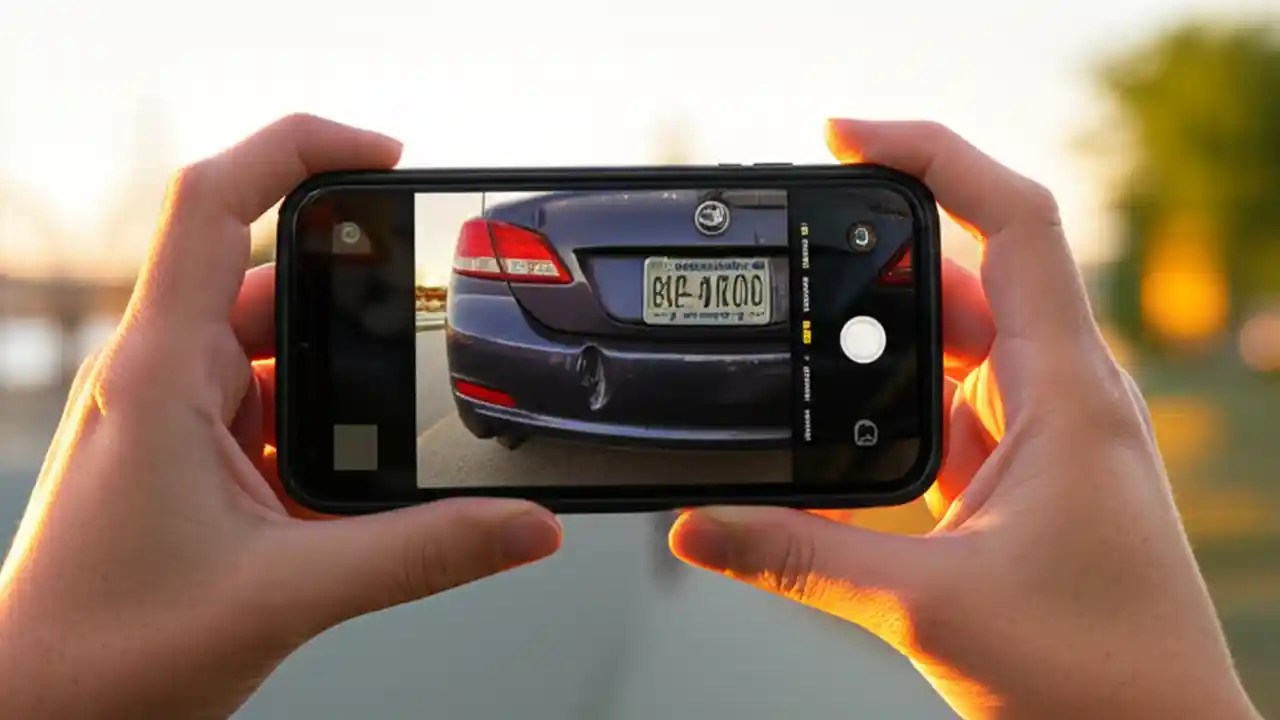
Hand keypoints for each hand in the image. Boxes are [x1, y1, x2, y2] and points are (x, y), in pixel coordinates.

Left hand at [0, 114, 561, 717]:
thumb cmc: (100, 656)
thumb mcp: (286, 595)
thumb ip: (420, 555)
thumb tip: (524, 525)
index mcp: (158, 372)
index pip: (215, 204)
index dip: (300, 150)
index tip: (386, 157)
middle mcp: (162, 378)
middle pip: (270, 280)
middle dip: (354, 299)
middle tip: (425, 326)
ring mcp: (174, 420)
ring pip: (276, 357)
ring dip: (339, 386)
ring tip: (392, 433)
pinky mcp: (190, 463)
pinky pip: (271, 415)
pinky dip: (323, 435)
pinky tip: (353, 486)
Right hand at [669, 119, 1259, 719]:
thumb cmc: (1101, 678)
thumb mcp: (929, 605)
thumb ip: (801, 557)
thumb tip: (700, 526)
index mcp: (1066, 394)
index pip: (1013, 223)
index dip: (931, 159)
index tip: (845, 139)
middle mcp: (1063, 397)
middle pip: (969, 274)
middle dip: (881, 253)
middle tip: (798, 249)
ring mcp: (1045, 437)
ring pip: (959, 343)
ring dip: (887, 332)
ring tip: (808, 333)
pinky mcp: (1024, 478)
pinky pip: (952, 404)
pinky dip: (895, 397)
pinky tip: (847, 416)